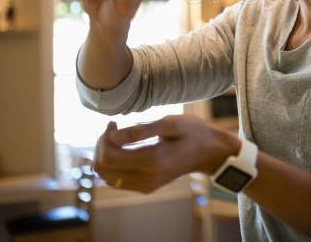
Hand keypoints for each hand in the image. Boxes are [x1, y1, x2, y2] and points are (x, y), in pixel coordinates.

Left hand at [94, 115, 239, 192]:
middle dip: (101, 146)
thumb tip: (111, 136)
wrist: (209, 153)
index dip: (103, 138)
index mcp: (153, 161)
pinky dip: (113, 163)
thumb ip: (140, 130)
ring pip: (106, 176)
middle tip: (114, 127)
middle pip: (102, 168)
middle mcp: (147, 179)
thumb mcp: (170, 123)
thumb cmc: (192, 132)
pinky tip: (123, 147)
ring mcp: (145, 186)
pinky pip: (115, 180)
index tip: (114, 122)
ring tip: (118, 136)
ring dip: (105, 154)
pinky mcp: (145, 187)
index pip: (109, 157)